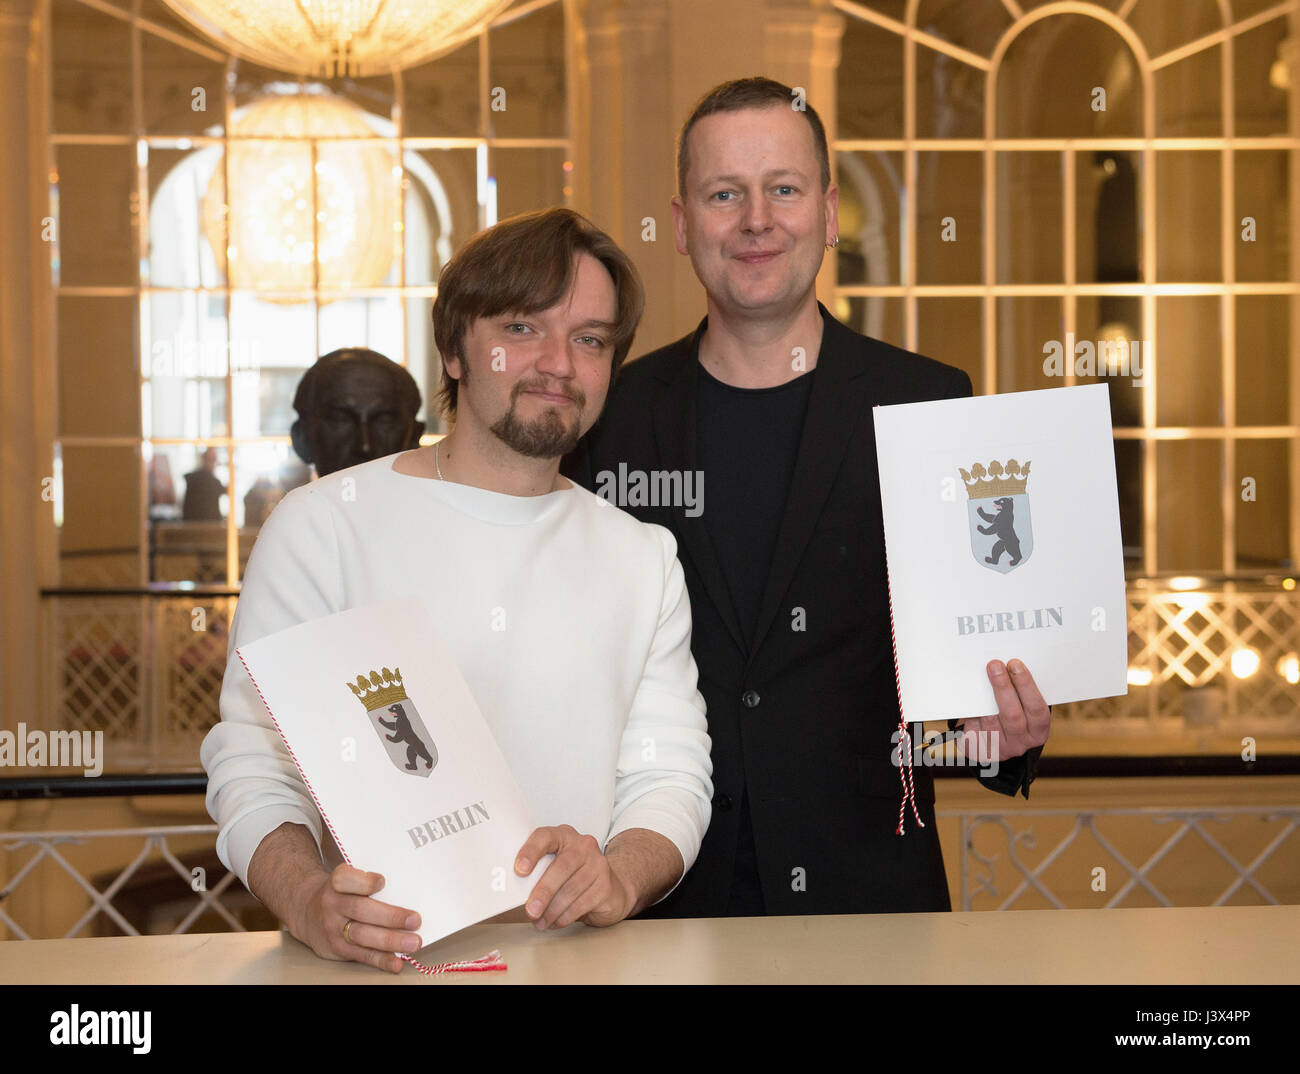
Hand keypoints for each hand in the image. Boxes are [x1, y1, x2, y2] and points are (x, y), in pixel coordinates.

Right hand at [291, 863, 422, 973]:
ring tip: (412, 943)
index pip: (346, 879)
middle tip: (415, 920)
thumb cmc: (340, 893)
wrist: (307, 912)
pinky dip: (381, 960)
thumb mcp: (348, 880)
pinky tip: (396, 962)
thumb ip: (368, 883)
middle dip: (390, 916)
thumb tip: (406, 891)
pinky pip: (361, 955)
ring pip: (362, 935)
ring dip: (390, 940)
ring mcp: (333, 928)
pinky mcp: (337, 948)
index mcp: (337, 882)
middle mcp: (333, 904)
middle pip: (360, 910)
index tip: (383, 881)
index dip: (365, 881)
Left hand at [514, 825, 635, 929]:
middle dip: (543, 892)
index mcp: (564, 835)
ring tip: (540, 922)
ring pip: (571, 890)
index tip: (519, 870)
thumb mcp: (555, 865)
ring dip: (552, 911)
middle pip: (561, 868)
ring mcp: (598, 865)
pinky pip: (581, 904)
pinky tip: (555, 923)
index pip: (545, 836)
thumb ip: (539, 871)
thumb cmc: (572, 876)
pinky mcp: (606, 886)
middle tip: (530, 910)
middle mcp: (583, 846)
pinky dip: (564, 917)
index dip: (531, 852)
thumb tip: (514, 890)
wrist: (610, 887)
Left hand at [956, 659, 1051, 761]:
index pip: (1036, 709)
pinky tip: (966, 697)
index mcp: (1038, 731)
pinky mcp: (978, 750)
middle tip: (994, 665)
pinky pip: (972, 728)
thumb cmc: (1014, 714)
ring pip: (989, 721)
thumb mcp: (1023, 706)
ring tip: (977, 676)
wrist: (996, 743)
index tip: (1015, 664)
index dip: (1026, 686)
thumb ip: (1020, 691)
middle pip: (1012, 716)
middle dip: (1003, 687)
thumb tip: (1006, 663)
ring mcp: (998, 749)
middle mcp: (1020, 744)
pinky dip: (969, 711)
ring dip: (983, 698)